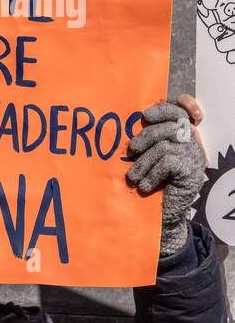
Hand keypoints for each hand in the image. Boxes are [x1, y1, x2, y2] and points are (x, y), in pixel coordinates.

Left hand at [127, 95, 206, 256]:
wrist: (163, 215)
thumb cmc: (149, 184)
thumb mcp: (146, 158)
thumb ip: (146, 141)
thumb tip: (129, 126)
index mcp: (182, 136)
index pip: (181, 111)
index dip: (167, 108)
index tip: (145, 115)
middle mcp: (192, 143)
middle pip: (170, 126)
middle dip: (146, 136)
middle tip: (132, 150)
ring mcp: (194, 157)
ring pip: (164, 146)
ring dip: (143, 162)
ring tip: (132, 177)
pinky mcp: (192, 171)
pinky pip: (167, 162)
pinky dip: (151, 174)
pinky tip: (143, 186)